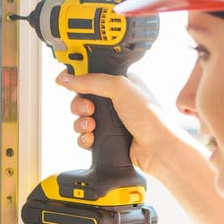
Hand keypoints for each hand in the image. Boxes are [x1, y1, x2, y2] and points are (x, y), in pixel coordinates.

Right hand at [57, 71, 178, 177]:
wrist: (157, 148)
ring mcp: (111, 121)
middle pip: (82, 98)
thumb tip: (67, 78)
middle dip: (79, 104)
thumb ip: (91, 81)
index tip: (66, 79)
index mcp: (120, 84)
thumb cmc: (149, 117)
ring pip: (82, 118)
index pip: (92, 75)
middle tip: (89, 108)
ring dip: (81, 122)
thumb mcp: (119, 88)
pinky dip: (84, 138)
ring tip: (91, 126)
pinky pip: (85, 136)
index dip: (78, 77)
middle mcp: (115, 101)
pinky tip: (92, 138)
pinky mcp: (107, 139)